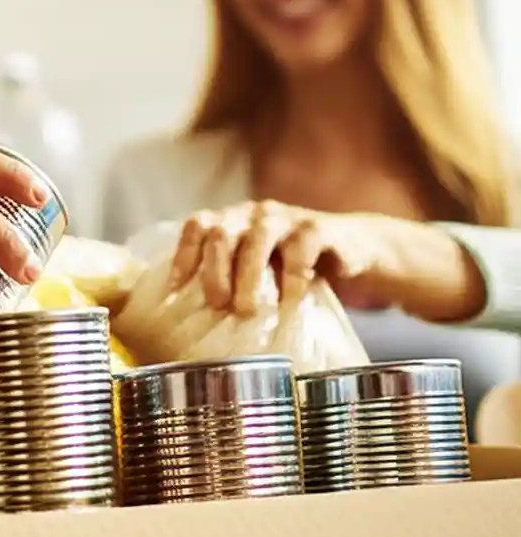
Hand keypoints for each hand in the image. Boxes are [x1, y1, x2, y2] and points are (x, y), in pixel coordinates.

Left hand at [170, 201, 375, 314]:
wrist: (360, 256)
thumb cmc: (297, 271)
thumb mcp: (259, 274)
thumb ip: (231, 283)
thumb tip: (192, 322)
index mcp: (233, 222)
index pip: (198, 226)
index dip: (184, 254)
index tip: (176, 288)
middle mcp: (255, 215)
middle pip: (222, 233)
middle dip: (214, 271)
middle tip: (218, 304)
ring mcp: (287, 219)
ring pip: (259, 238)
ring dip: (248, 276)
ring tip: (248, 309)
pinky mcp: (319, 229)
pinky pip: (301, 249)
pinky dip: (292, 277)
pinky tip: (289, 301)